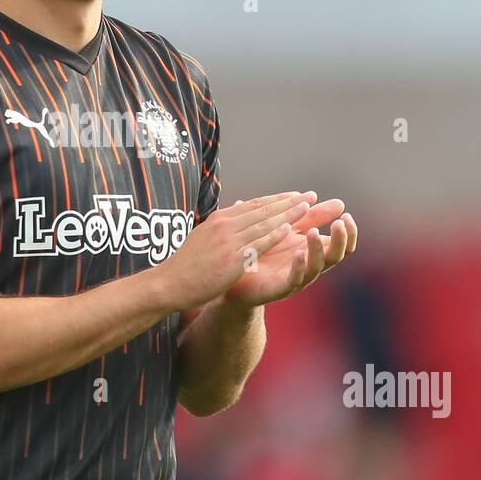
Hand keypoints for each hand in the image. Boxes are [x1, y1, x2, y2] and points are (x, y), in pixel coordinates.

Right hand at [153, 191, 315, 312]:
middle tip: (311, 196)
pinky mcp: (231, 258)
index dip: (277, 199)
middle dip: (289, 202)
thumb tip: (232, 218)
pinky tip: (290, 230)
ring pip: (264, 223)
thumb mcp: (203, 238)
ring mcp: (228, 241)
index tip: (295, 195)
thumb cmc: (187, 265)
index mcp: (219, 219)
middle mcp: (225, 225)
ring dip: (288, 214)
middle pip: (263, 210)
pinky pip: (258, 244)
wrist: (169, 283)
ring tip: (308, 208)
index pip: (254, 205)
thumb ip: (220, 228)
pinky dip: (275, 235)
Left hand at [222, 195, 356, 307]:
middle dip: (340, 239)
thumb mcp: (288, 228)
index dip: (349, 232)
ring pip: (317, 267)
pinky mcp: (280, 288)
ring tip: (312, 231)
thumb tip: (339, 202)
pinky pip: (295, 280)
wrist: (236, 277)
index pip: (342, 244)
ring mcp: (297, 278)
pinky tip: (298, 253)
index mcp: (314, 250)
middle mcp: (310, 265)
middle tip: (338, 223)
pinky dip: (298, 267)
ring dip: (317, 249)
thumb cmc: (265, 250)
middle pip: (336, 256)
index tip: (346, 215)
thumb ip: (310, 216)